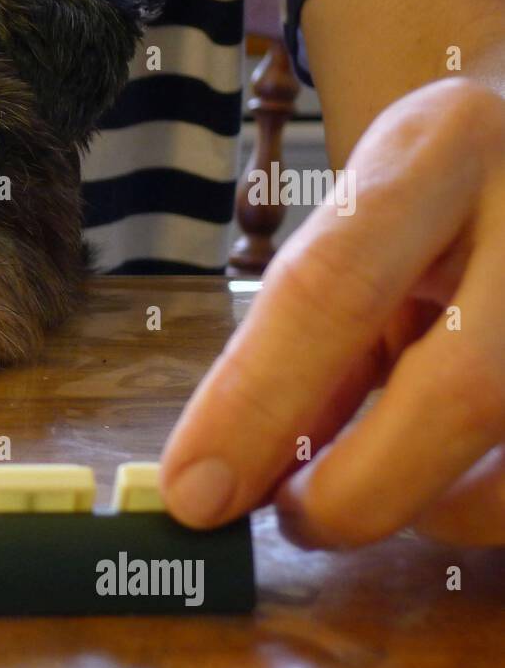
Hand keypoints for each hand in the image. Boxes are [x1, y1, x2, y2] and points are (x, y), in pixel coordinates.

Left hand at [160, 78, 504, 547]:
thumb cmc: (442, 197)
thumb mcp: (361, 233)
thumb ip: (303, 345)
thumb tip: (224, 481)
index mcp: (444, 150)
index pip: (335, 285)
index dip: (255, 403)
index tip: (191, 496)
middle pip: (466, 390)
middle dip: (357, 490)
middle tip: (293, 517)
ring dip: (429, 508)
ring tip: (368, 483)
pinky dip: (485, 505)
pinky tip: (445, 478)